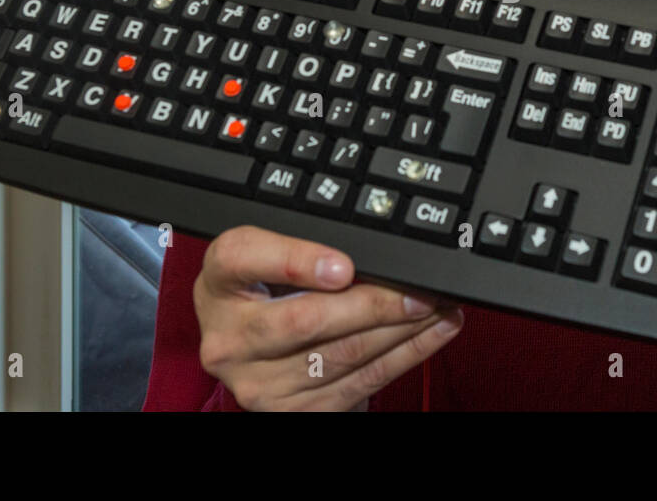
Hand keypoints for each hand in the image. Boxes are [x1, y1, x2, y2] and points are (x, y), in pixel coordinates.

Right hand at [194, 225, 463, 409]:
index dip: (297, 261)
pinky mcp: (291, 411)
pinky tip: (431, 334)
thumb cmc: (266, 291)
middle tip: (419, 290)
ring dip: (401, 331)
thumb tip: (372, 252)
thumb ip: (303, 245)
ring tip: (437, 307)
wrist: (251, 352)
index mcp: (219, 282)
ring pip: (342, 355)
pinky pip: (359, 382)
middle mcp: (229, 339)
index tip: (344, 266)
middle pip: (305, 320)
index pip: (243, 259)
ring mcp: (258, 382)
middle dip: (373, 304)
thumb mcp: (267, 258)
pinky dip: (405, 355)